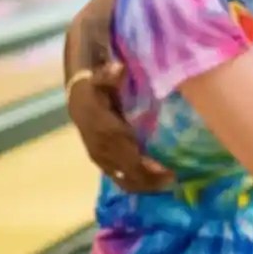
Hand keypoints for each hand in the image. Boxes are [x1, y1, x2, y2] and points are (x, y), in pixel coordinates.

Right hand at [68, 62, 173, 191]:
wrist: (78, 99)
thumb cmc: (96, 88)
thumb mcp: (101, 77)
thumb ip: (109, 75)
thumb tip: (117, 68)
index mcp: (104, 131)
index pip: (126, 155)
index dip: (145, 166)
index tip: (166, 170)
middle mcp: (101, 150)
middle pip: (127, 173)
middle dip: (150, 180)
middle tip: (174, 179)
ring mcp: (101, 159)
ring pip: (123, 180)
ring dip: (145, 185)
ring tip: (168, 183)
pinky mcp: (103, 163)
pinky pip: (120, 179)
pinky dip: (137, 184)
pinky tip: (155, 184)